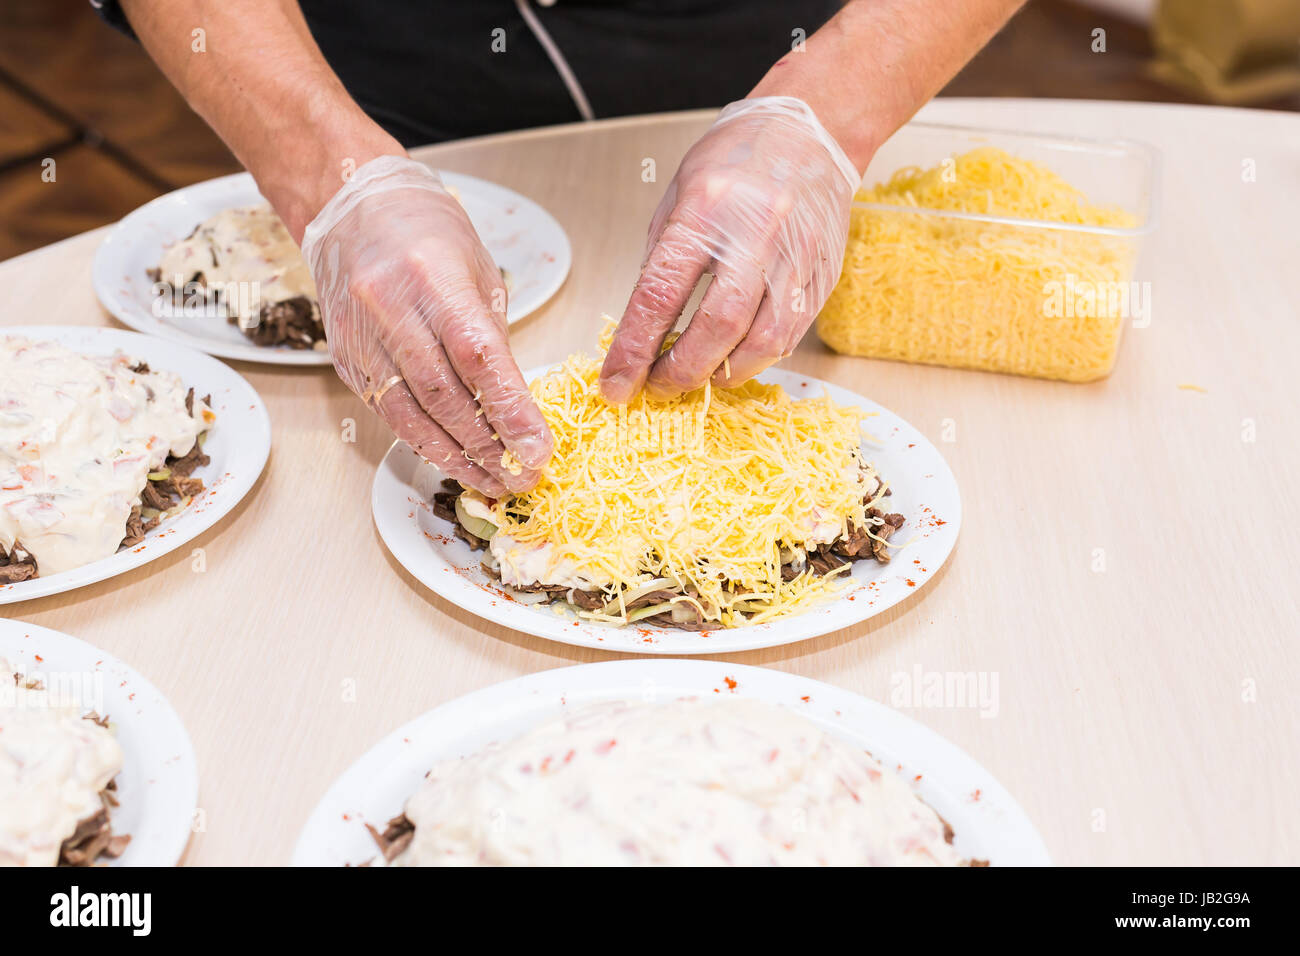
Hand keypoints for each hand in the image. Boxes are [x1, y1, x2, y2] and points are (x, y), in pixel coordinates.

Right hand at [302, 156, 551, 495]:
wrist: (351, 210)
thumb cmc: (426, 235)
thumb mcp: (477, 271)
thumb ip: (492, 336)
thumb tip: (517, 404)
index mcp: (433, 278)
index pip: (478, 357)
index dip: (510, 410)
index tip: (538, 449)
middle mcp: (391, 309)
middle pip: (445, 396)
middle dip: (489, 446)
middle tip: (523, 477)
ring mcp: (362, 338)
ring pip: (413, 415)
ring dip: (457, 457)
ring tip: (493, 482)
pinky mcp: (345, 360)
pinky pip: (388, 413)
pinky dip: (424, 443)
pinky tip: (453, 460)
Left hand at [599, 96, 859, 402]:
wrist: (810, 131)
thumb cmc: (739, 159)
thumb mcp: (679, 196)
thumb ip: (663, 261)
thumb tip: (643, 327)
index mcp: (706, 210)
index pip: (661, 295)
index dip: (634, 350)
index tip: (616, 382)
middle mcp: (755, 234)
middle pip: (716, 327)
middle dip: (680, 371)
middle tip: (657, 387)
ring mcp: (795, 257)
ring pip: (761, 342)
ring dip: (722, 374)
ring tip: (697, 377)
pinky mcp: (821, 276)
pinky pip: (789, 335)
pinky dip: (756, 359)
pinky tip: (734, 357)